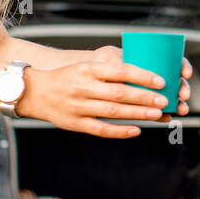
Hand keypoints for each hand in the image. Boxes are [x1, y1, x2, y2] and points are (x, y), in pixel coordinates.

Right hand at [16, 55, 189, 138]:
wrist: (35, 92)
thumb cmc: (67, 78)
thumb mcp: (85, 67)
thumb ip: (109, 71)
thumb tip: (142, 73)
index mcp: (88, 69)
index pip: (120, 70)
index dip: (142, 76)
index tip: (161, 81)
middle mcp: (83, 87)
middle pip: (120, 93)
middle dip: (145, 97)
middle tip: (164, 100)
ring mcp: (79, 107)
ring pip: (113, 111)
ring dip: (137, 113)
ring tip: (156, 114)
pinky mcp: (75, 124)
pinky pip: (101, 129)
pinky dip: (120, 131)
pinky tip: (136, 130)